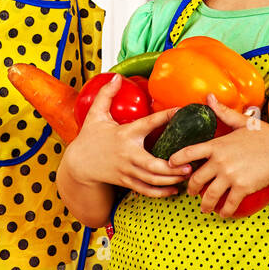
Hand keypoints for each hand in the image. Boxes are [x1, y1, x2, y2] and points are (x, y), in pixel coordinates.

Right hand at [62, 75, 187, 197]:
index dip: (165, 116)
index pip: (148, 123)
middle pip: (154, 165)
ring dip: (172, 180)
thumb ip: (106, 94)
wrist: (78, 164)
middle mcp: (128, 154)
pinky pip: (146, 190)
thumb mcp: (95, 114)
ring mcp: (127, 171)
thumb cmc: (89, 137)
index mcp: (125, 134)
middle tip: (191, 163)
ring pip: (152, 180)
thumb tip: (115, 77)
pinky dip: (161, 192)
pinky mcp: (126, 182)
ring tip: (188, 175)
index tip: (181, 110)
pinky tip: (174, 189)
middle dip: (174, 167)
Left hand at [171, 95, 268, 217]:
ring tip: (205, 208)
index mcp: (217, 145)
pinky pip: (228, 204)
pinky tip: (224, 213)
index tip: (169, 165)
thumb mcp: (241, 122)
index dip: (176, 160)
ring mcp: (230, 176)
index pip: (190, 153)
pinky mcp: (242, 188)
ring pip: (209, 196)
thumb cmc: (264, 136)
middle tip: (192, 193)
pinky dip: (224, 211)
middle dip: (192, 189)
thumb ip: (223, 112)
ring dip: (205, 205)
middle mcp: (220, 161)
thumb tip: (209, 97)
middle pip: (196, 179)